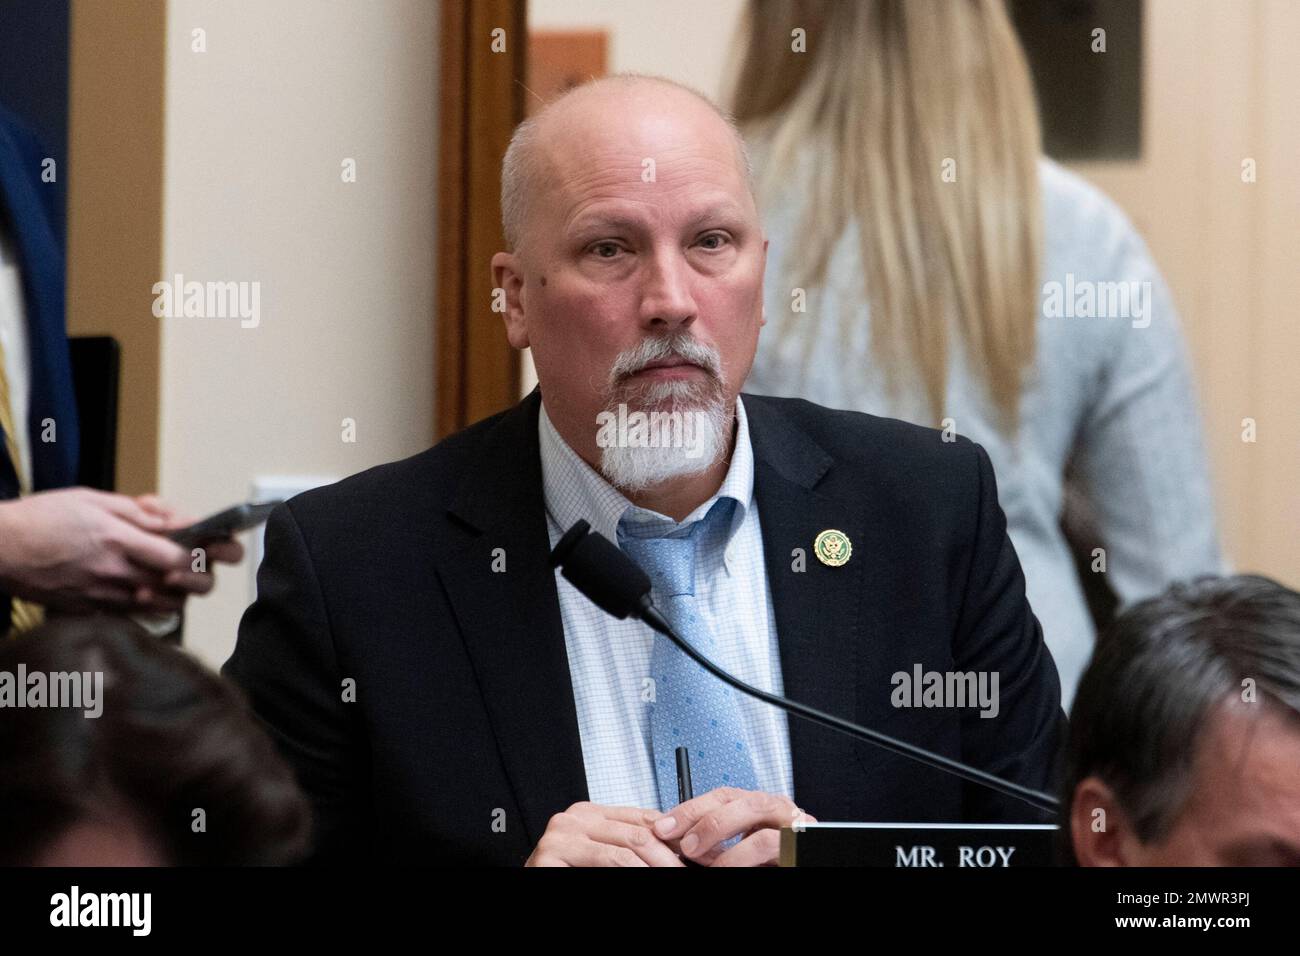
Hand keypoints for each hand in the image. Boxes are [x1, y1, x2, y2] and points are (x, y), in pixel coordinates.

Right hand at [0, 488, 240, 612]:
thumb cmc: (42, 517)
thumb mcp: (93, 500)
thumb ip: (139, 513)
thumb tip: (177, 519)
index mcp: (118, 539)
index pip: (180, 556)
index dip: (207, 555)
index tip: (221, 550)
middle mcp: (114, 572)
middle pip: (179, 586)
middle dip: (200, 578)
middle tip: (200, 567)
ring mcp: (102, 596)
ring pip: (161, 606)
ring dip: (177, 594)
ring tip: (173, 578)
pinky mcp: (90, 611)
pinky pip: (133, 616)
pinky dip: (149, 606)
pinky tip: (146, 591)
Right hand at [526, 801, 684, 866]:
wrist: (532, 889)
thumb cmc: (569, 874)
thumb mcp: (606, 858)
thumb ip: (629, 848)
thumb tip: (674, 853)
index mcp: (590, 813)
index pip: (642, 817)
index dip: (670, 837)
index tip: (691, 855)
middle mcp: (575, 817)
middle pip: (638, 831)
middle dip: (667, 856)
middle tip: (685, 870)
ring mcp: (562, 833)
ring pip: (626, 848)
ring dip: (654, 866)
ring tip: (671, 875)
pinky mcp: (553, 852)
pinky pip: (607, 862)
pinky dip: (633, 873)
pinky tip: (645, 878)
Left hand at [652, 787, 816, 865]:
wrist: (804, 864)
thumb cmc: (772, 861)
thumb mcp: (738, 848)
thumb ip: (714, 842)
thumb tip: (678, 841)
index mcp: (758, 805)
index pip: (721, 795)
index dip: (689, 809)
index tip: (662, 827)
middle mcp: (776, 809)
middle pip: (737, 799)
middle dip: (704, 819)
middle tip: (683, 844)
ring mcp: (792, 826)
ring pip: (755, 818)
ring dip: (723, 842)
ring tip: (702, 859)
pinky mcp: (801, 845)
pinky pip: (771, 845)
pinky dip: (743, 856)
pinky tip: (729, 867)